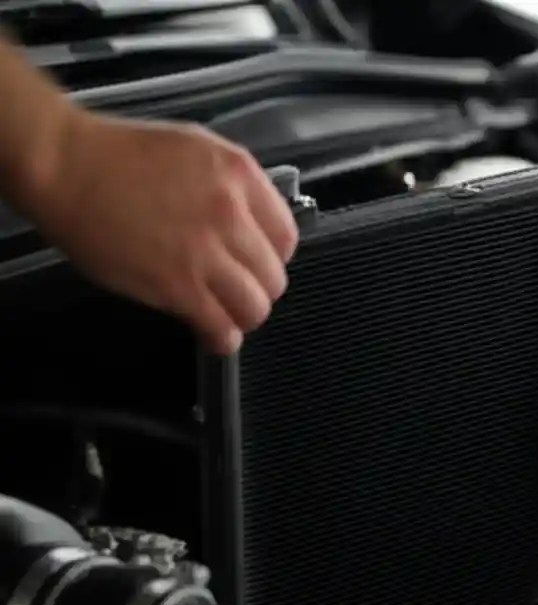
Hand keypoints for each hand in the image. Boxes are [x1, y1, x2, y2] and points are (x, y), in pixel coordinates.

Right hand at [28, 111, 297, 353]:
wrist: (68, 167)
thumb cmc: (121, 155)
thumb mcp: (197, 151)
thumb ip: (233, 186)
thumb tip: (253, 222)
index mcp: (241, 176)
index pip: (287, 236)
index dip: (273, 256)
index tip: (257, 263)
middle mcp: (232, 214)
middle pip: (274, 276)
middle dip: (258, 289)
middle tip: (237, 291)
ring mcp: (206, 252)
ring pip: (254, 306)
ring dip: (243, 316)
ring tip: (226, 315)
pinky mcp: (178, 285)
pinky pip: (220, 326)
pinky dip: (222, 338)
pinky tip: (213, 335)